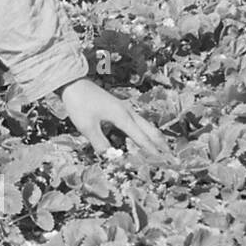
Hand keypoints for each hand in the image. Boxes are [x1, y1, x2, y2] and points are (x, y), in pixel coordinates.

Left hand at [58, 77, 172, 162]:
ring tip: (163, 149)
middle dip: (161, 144)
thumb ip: (100, 143)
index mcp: (122, 116)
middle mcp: (128, 112)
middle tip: (171, 157)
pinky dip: (145, 132)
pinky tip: (143, 137)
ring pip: (146, 125)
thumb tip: (111, 158)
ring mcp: (125, 109)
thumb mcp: (87, 126)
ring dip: (155, 137)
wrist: (73, 83)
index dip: (152, 151)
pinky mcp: (120, 108)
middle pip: (150, 130)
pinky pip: (138, 122)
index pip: (141, 138)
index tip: (163, 162)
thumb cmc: (79, 103)